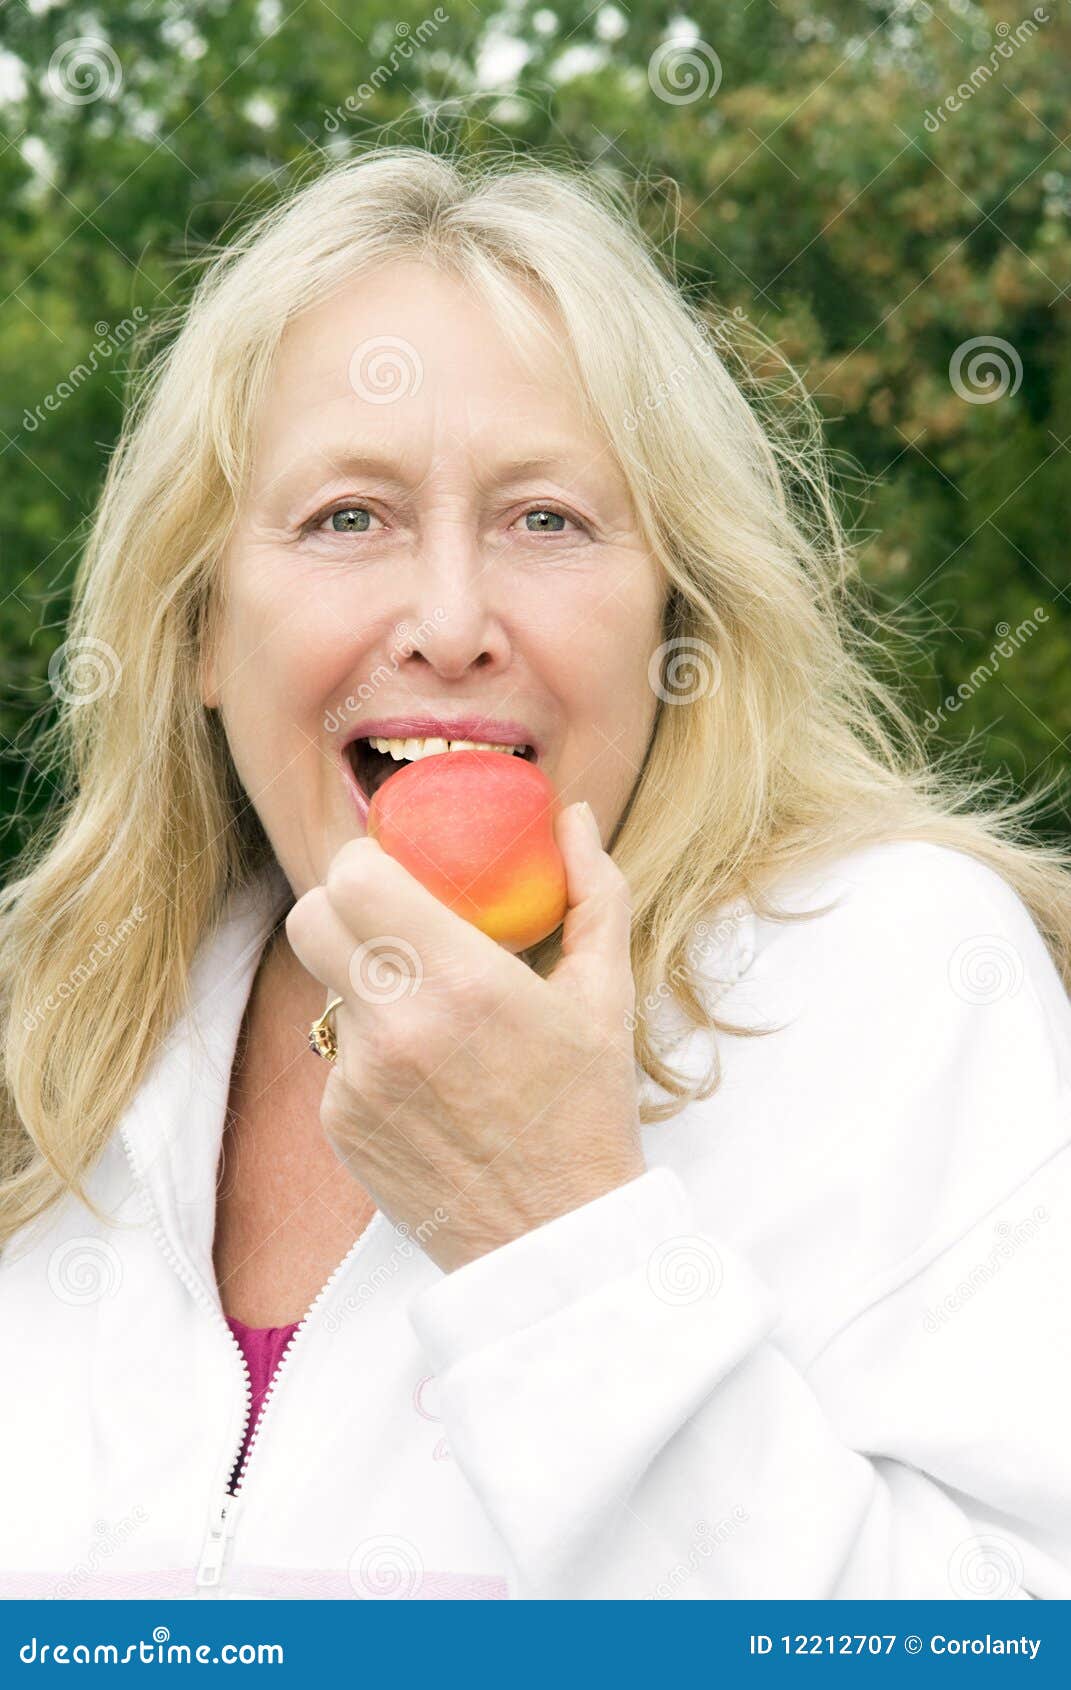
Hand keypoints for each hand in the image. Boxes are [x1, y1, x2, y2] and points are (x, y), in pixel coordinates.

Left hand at [285, 801, 647, 1271]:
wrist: (553, 1238)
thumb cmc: (588, 1110)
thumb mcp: (607, 995)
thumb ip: (594, 891)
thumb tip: (577, 817)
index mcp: (461, 980)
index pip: (352, 876)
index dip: (366, 860)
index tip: (398, 869)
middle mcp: (396, 1025)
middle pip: (310, 917)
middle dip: (344, 906)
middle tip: (392, 919)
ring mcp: (358, 1078)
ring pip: (324, 987)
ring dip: (362, 981)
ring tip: (428, 1011)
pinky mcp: (339, 1122)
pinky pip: (336, 1053)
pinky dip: (370, 1049)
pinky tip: (426, 1077)